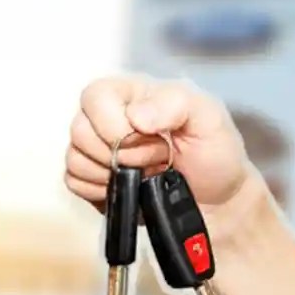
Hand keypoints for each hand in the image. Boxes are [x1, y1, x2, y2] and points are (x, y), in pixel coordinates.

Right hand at [64, 74, 254, 214]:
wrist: (219, 200)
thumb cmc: (215, 153)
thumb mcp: (209, 118)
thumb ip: (176, 104)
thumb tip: (135, 116)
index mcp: (131, 93)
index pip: (95, 96)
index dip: (115, 124)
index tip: (151, 139)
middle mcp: (107, 117)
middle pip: (80, 130)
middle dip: (122, 154)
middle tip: (157, 160)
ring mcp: (98, 150)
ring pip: (75, 158)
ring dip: (113, 174)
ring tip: (148, 174)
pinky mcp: (94, 181)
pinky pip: (75, 183)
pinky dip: (101, 191)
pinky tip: (132, 189)